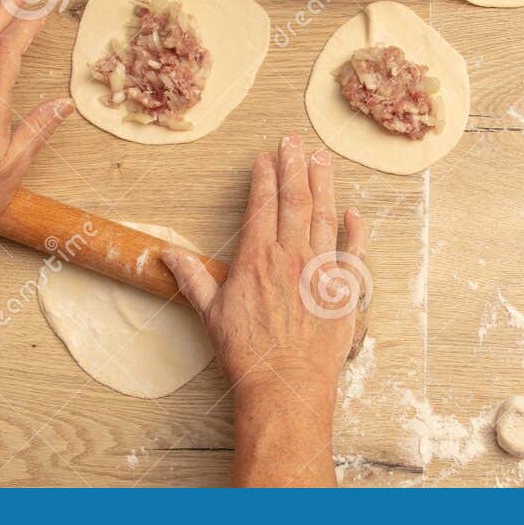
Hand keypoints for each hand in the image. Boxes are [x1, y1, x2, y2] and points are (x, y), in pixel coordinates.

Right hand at [162, 135, 368, 402]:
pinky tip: (355, 212)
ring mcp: (322, 271)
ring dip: (324, 185)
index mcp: (258, 259)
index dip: (264, 177)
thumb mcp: (211, 314)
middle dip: (294, 166)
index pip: (261, 205)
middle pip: (295, 201)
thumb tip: (167, 255)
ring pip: (325, 217)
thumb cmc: (247, 353)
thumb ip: (193, 278)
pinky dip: (356, 230)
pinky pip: (354, 253)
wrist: (286, 384)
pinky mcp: (345, 291)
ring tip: (322, 160)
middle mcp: (292, 257)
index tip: (266, 156)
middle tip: (295, 140)